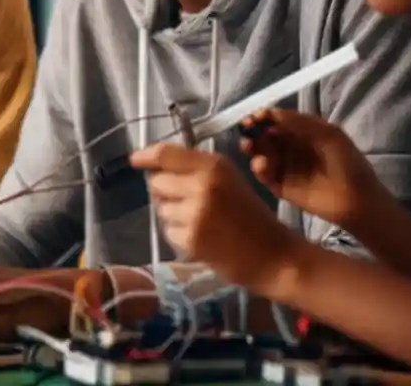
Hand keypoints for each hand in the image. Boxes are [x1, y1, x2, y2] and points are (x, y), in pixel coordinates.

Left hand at [131, 144, 301, 293]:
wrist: (275, 256)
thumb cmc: (251, 216)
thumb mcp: (229, 181)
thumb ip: (196, 170)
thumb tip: (155, 167)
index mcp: (214, 165)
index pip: (165, 154)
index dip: (145, 156)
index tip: (135, 160)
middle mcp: (202, 184)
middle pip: (157, 181)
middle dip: (165, 191)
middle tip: (187, 202)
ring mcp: (195, 212)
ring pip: (161, 208)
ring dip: (173, 215)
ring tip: (200, 222)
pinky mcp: (190, 238)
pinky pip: (168, 230)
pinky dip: (179, 235)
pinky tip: (202, 238)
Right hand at [242, 109, 385, 229]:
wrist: (357, 199)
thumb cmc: (348, 163)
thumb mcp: (329, 135)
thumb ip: (301, 123)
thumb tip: (272, 112)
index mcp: (304, 133)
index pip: (278, 121)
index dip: (265, 117)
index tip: (254, 116)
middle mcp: (292, 149)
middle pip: (265, 136)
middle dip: (254, 131)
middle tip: (246, 129)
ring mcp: (286, 168)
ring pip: (261, 154)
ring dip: (252, 148)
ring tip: (249, 146)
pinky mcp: (281, 188)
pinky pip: (265, 175)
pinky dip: (259, 168)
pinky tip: (262, 165)